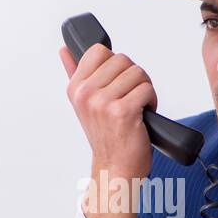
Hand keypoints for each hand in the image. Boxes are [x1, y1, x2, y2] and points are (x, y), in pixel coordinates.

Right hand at [60, 44, 157, 217]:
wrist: (115, 168)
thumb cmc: (106, 137)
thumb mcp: (85, 104)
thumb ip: (75, 73)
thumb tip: (65, 50)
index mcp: (76, 88)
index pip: (99, 51)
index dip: (115, 65)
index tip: (116, 84)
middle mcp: (86, 94)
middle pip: (123, 59)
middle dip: (133, 78)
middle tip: (130, 99)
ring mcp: (103, 103)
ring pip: (138, 73)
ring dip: (144, 89)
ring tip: (136, 107)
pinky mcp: (123, 112)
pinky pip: (147, 89)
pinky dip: (151, 101)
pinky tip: (143, 115)